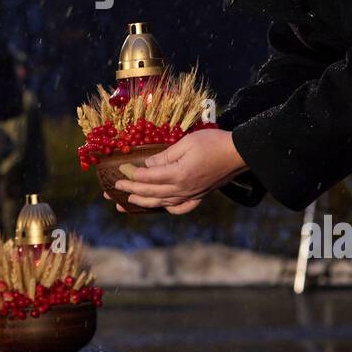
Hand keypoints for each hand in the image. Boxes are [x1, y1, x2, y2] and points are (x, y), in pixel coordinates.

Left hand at [109, 128, 247, 214]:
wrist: (239, 154)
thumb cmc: (213, 142)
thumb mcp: (186, 143)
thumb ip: (165, 156)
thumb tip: (147, 164)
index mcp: (178, 174)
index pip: (148, 177)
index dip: (131, 174)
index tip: (119, 171)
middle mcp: (183, 189)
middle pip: (151, 193)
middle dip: (130, 191)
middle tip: (112, 191)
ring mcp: (191, 195)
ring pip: (162, 203)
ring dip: (143, 203)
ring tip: (127, 202)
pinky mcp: (200, 196)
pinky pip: (181, 208)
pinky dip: (169, 208)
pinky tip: (162, 206)